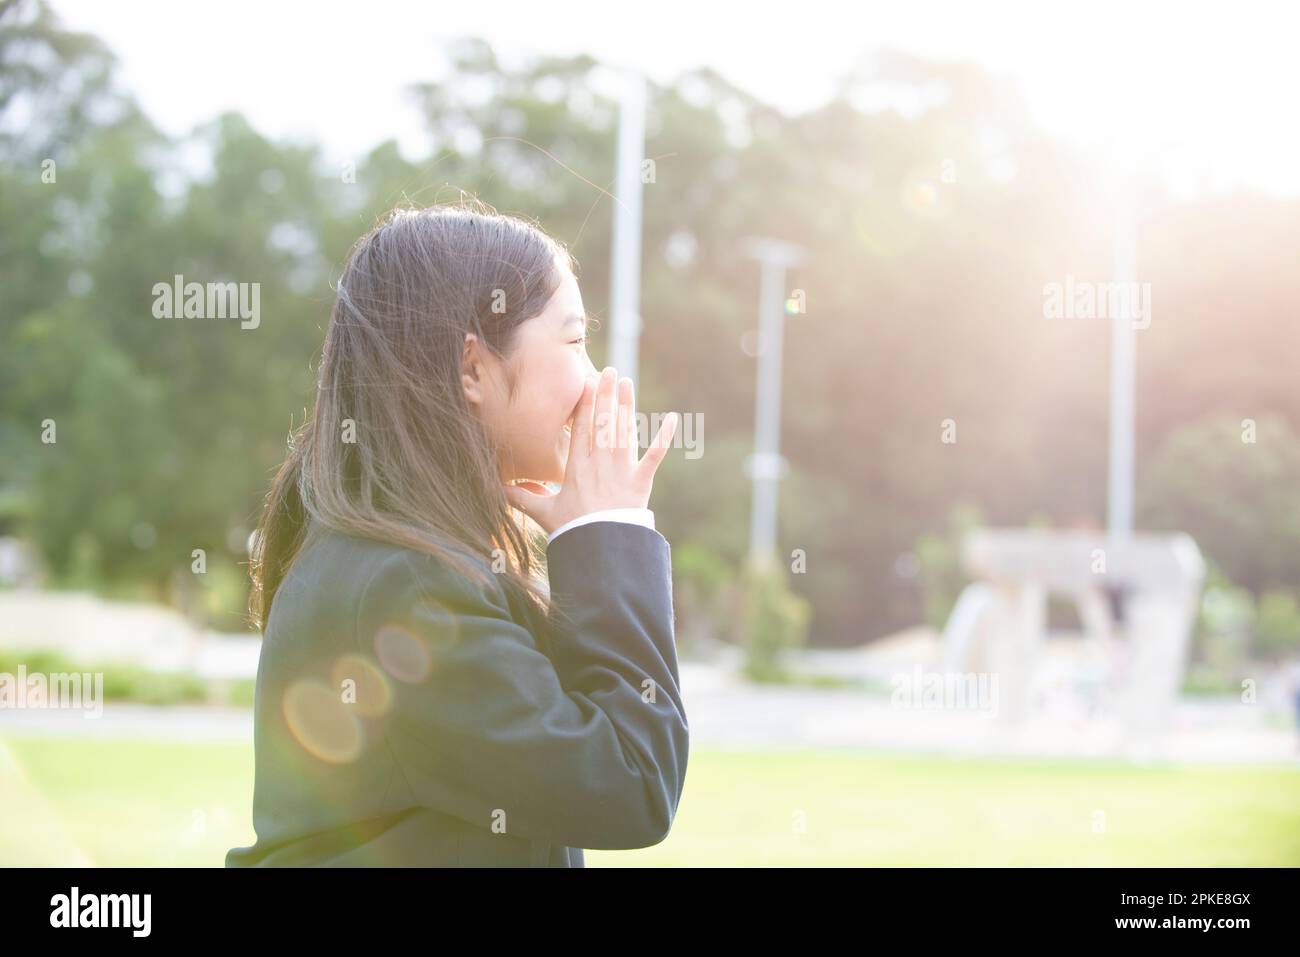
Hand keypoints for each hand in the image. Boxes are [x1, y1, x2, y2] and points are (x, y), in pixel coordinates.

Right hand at [502, 366, 677, 535]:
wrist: (600, 549)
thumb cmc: (572, 531)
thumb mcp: (543, 512)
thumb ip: (521, 498)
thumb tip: (497, 490)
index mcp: (576, 467)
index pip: (581, 428)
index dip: (584, 404)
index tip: (587, 382)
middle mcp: (599, 463)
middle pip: (603, 422)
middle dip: (606, 395)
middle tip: (609, 371)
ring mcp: (621, 471)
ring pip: (624, 431)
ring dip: (626, 406)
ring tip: (627, 383)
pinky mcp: (641, 482)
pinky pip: (654, 456)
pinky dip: (665, 438)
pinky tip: (674, 419)